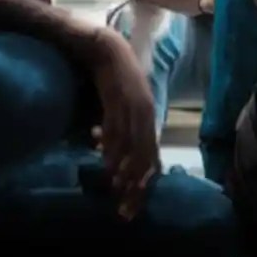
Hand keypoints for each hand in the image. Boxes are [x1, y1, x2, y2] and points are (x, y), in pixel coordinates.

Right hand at [85, 27, 159, 219]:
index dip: (143, 184)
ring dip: (125, 170)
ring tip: (118, 190)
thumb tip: (110, 159)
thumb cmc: (112, 80)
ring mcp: (134, 106)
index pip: (150, 158)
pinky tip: (107, 163)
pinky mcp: (119, 97)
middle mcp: (146, 115)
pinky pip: (116, 126)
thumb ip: (119, 132)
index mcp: (149, 120)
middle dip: (136, 185)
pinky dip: (113, 146)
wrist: (106, 47)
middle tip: (126, 209)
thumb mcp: (119, 109)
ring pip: (133, 145)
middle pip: (145, 157)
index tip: (133, 207)